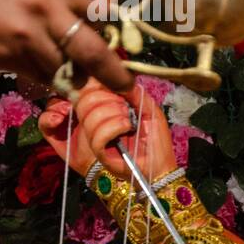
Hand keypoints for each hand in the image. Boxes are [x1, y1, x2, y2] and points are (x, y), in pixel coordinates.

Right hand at [38, 79, 174, 180]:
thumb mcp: (150, 110)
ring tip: (128, 121)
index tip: (111, 86)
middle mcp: (92, 120)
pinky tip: (125, 127)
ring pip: (88, 116)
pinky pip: (96, 136)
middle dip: (105, 98)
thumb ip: (135, 93)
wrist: (160, 168)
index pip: (86, 88)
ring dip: (113, 114)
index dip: (96, 83)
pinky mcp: (97, 153)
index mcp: (103, 108)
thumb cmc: (155, 139)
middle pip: (83, 99)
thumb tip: (120, 76)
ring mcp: (91, 136)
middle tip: (123, 108)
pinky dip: (112, 128)